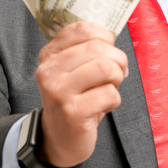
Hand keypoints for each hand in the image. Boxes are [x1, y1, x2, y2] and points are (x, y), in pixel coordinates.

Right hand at [35, 21, 128, 167]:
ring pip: (106, 68)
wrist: (59, 139)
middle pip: (98, 47)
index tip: (107, 50)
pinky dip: (114, 100)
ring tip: (110, 88)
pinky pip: (110, 94)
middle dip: (118, 59)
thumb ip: (85, 49)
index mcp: (49, 54)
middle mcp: (49, 70)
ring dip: (117, 78)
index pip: (82, 28)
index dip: (105, 37)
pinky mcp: (73, 111)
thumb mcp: (71, 70)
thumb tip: (112, 34)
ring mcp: (59, 91)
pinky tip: (102, 107)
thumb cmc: (74, 100)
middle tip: (117, 72)